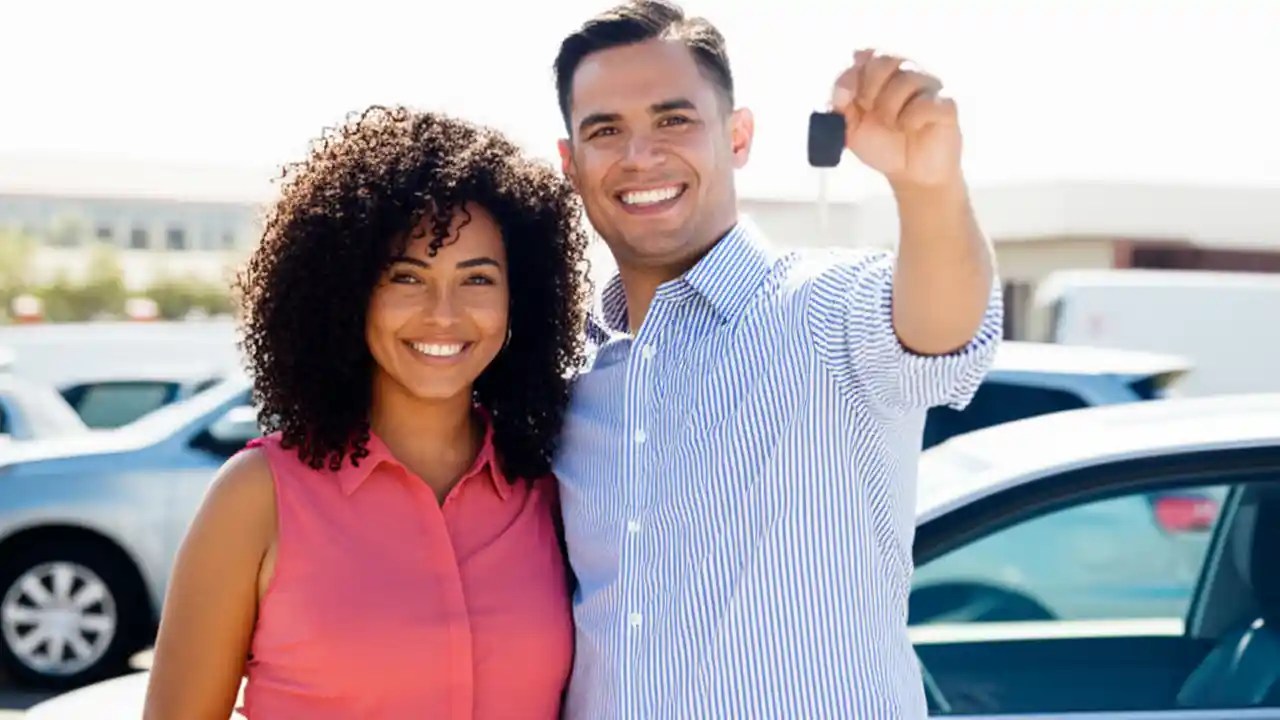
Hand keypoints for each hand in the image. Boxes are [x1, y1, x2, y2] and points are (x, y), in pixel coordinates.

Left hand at [831, 49, 962, 188]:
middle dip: (870, 86)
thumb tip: (839, 92)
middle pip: (884, 59)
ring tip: (893, 126)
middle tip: (869, 110)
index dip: (852, 73)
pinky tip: (910, 129)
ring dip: (891, 106)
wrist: (911, 174)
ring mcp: (928, 87)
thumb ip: (839, 109)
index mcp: (880, 76)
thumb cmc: (883, 146)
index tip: (842, 99)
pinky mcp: (946, 105)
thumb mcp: (850, 131)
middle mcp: (905, 74)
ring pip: (907, 78)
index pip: (864, 56)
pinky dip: (913, 117)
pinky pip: (928, 101)